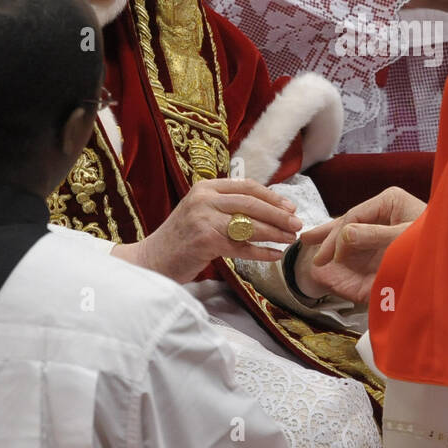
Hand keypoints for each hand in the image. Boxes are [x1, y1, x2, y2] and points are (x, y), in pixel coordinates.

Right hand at [123, 179, 303, 282]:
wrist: (150, 262)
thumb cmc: (180, 240)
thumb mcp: (201, 213)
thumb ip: (226, 206)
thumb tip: (268, 207)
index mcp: (205, 187)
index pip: (247, 186)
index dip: (272, 196)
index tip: (290, 207)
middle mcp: (204, 198)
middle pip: (252, 203)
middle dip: (279, 214)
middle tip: (297, 223)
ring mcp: (204, 219)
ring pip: (250, 224)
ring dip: (275, 232)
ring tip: (291, 238)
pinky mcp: (205, 240)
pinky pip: (242, 246)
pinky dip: (261, 251)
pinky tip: (275, 255)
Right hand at [295, 186, 425, 302]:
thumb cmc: (434, 244)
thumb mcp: (404, 238)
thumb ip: (373, 236)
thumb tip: (343, 236)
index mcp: (389, 202)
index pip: (353, 215)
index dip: (336, 236)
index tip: (324, 255)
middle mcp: (385, 213)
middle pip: (348, 222)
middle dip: (328, 234)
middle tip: (306, 243)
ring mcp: (385, 230)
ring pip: (352, 236)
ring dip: (333, 244)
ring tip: (311, 245)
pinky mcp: (387, 247)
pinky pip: (361, 250)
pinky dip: (346, 257)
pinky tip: (332, 261)